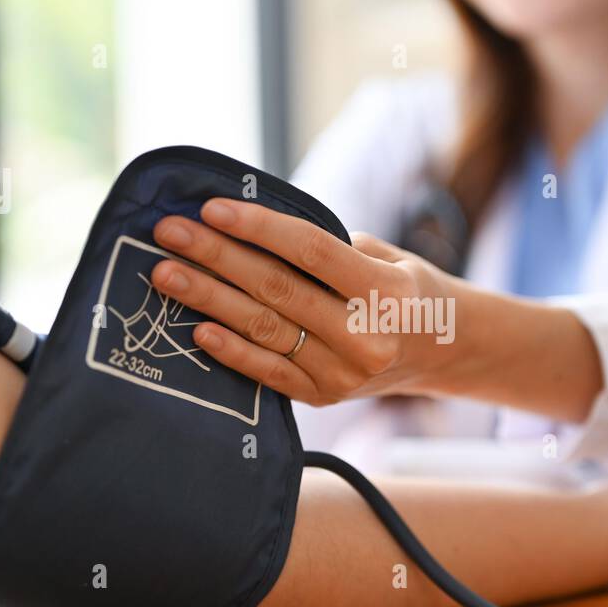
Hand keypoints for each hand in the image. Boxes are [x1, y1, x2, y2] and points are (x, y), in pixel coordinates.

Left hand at [149, 198, 460, 405]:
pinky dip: (231, 352)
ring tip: (166, 274)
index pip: (311, 252)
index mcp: (385, 291)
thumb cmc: (403, 289)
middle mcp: (367, 336)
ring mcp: (344, 374)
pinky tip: (197, 330)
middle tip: (168, 233)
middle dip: (216, 257)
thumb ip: (329, 248)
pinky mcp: (324, 398)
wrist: (442, 351)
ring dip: (209, 300)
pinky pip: (269, 374)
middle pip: (277, 289)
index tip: (211, 208)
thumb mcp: (387, 257)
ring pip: (265, 330)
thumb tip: (251, 230)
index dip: (258, 227)